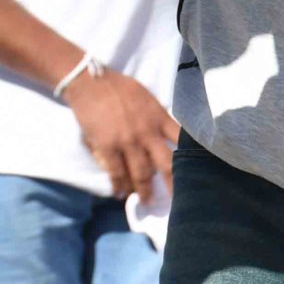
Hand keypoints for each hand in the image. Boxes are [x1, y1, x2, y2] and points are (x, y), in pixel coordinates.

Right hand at [65, 69, 177, 198]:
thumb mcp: (147, 97)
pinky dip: (119, 186)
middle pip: (167, 164)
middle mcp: (148, 133)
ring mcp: (128, 142)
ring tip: (146, 200)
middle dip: (173, 184)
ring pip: (142, 174)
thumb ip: (158, 116)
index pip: (182, 141)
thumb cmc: (118, 87)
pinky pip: (116, 173)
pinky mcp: (108, 147)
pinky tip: (120, 194)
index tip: (194, 172)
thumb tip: (165, 134)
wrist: (90, 82)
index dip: (189, 158)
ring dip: (144, 190)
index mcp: (159, 118)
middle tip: (177, 200)